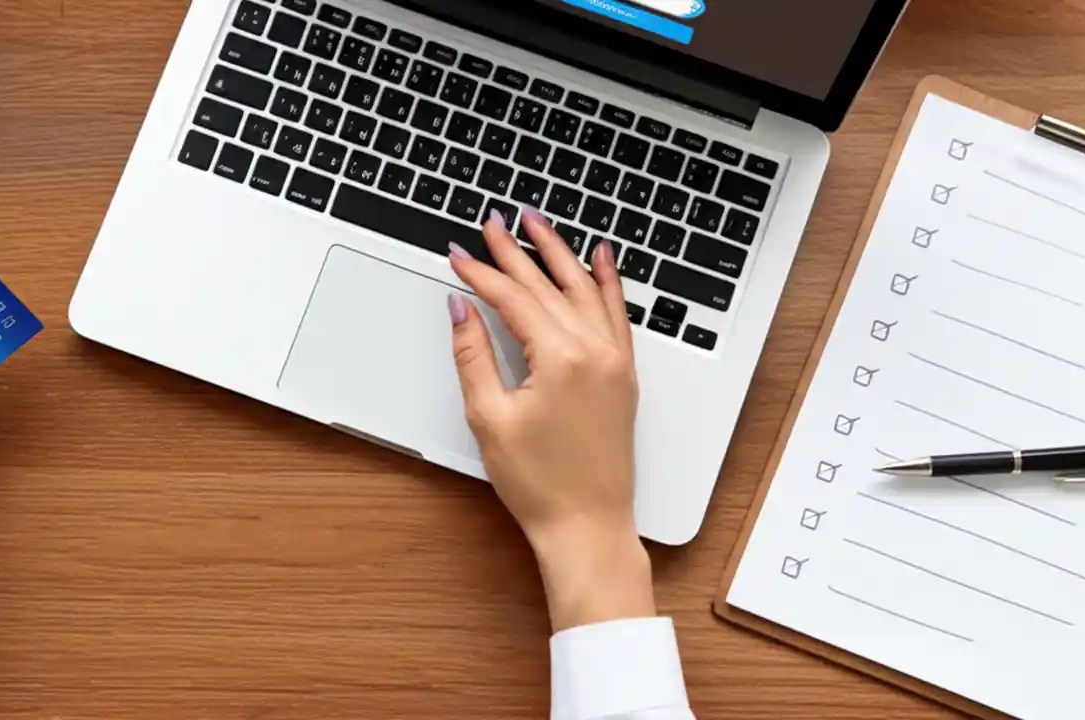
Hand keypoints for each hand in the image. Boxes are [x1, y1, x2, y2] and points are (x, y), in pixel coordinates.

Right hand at [448, 210, 654, 632]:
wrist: (587, 526)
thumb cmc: (540, 484)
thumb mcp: (490, 418)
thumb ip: (473, 355)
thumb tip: (461, 309)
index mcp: (562, 358)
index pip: (515, 298)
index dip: (483, 273)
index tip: (459, 254)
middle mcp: (596, 351)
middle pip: (549, 285)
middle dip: (517, 251)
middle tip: (493, 223)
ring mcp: (616, 361)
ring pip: (585, 290)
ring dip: (560, 253)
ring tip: (538, 223)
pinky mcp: (625, 375)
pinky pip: (617, 313)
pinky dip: (607, 282)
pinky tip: (601, 258)